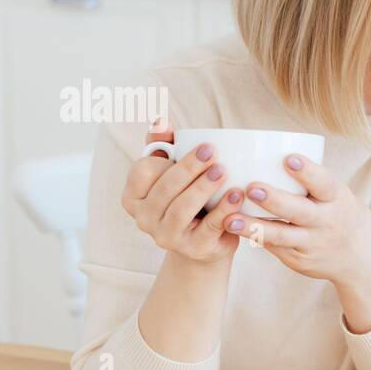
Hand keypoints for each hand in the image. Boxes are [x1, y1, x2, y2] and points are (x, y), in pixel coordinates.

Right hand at [121, 121, 244, 265]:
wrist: (206, 244)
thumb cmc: (188, 199)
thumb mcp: (173, 173)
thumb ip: (164, 145)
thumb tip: (160, 120)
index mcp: (133, 197)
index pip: (143, 171)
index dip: (165, 158)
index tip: (194, 145)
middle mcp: (144, 219)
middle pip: (165, 189)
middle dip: (188, 168)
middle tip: (211, 151)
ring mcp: (166, 237)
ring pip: (182, 208)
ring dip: (203, 188)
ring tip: (222, 170)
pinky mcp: (194, 248)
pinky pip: (209, 226)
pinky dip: (224, 209)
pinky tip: (237, 194)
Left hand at [228, 152, 370, 284]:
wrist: (361, 260)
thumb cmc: (342, 215)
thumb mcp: (338, 195)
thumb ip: (312, 180)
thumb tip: (272, 151)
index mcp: (337, 199)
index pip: (324, 183)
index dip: (307, 171)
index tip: (288, 158)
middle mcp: (327, 222)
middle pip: (299, 211)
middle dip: (274, 200)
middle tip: (251, 187)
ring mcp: (312, 244)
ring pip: (280, 235)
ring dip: (253, 226)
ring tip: (229, 219)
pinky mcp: (299, 260)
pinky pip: (274, 247)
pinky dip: (254, 236)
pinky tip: (234, 229)